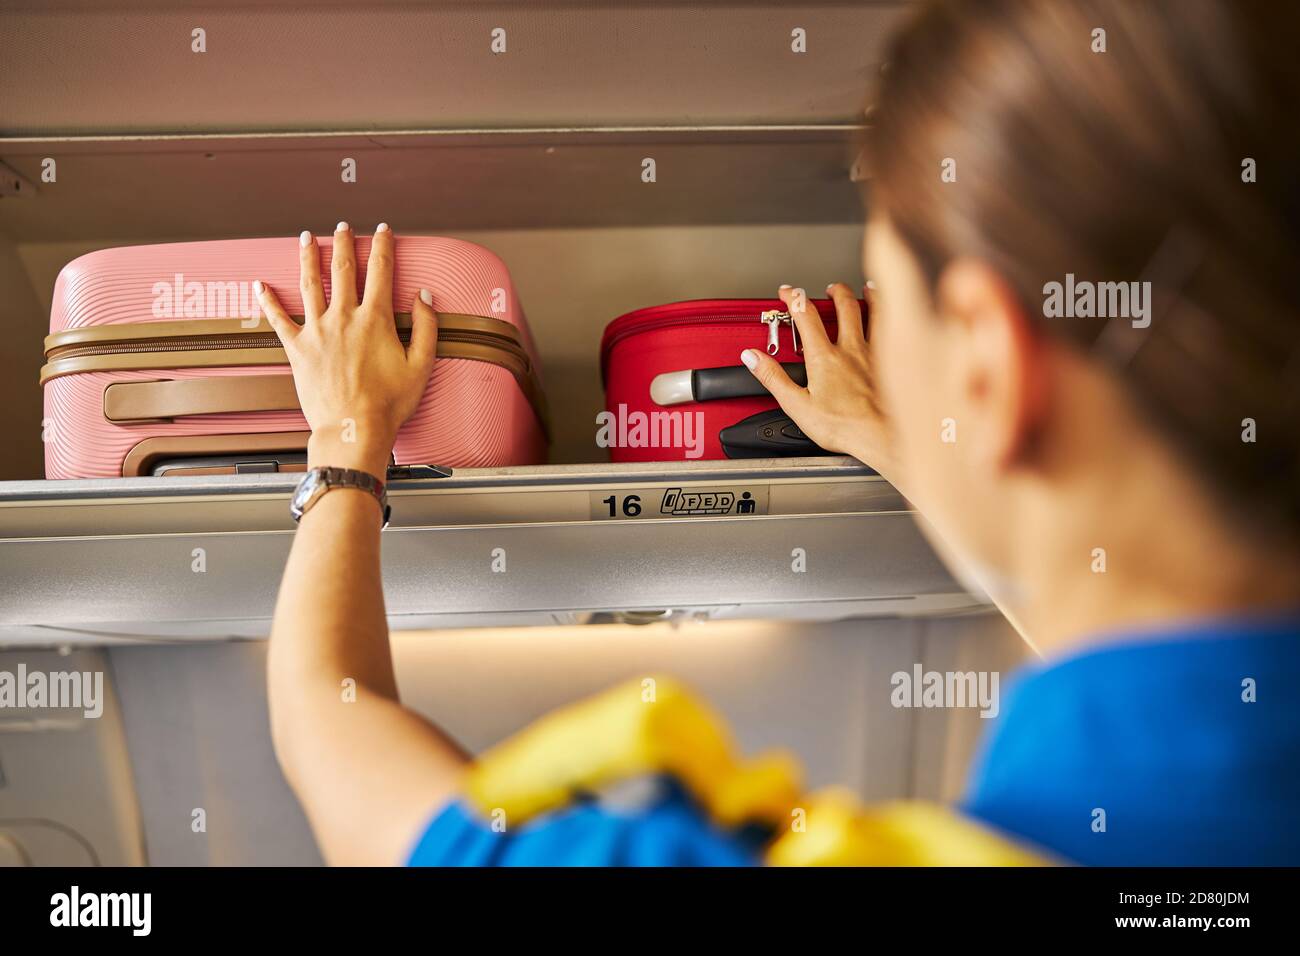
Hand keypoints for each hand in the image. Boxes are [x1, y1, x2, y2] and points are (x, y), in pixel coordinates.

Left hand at [254, 222, 438, 476]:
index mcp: (374, 319)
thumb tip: (424, 297)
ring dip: (307, 257)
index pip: (380, 270)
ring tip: (306, 238)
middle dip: (343, 242)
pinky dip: (268, 301)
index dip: (382, 246)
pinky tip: (260, 286)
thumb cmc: (388, 404)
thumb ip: (426, 327)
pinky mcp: (297, 349)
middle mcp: (343, 318)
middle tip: (343, 226)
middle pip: (342, 268)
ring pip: (309, 283)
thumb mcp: (421, 366)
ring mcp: (317, 331)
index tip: (382, 230)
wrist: (353, 429)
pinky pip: (278, 320)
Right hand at [741, 283, 895, 478]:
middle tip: (828, 289)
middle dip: (833, 293)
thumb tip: (752, 357)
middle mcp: (850, 350)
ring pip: (873, 314)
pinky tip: (894, 317)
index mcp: (824, 358)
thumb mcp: (797, 406)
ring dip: (867, 297)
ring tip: (865, 289)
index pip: (806, 316)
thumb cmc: (844, 426)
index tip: (788, 292)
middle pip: (843, 307)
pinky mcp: (891, 365)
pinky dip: (890, 318)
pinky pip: (891, 332)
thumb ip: (773, 378)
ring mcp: (873, 355)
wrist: (882, 436)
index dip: (794, 298)